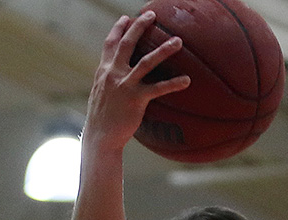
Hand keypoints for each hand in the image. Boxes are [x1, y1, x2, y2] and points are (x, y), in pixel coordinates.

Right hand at [84, 12, 189, 151]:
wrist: (101, 136)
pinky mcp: (135, 100)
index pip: (110, 44)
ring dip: (163, 49)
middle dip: (139, 26)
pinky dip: (173, 84)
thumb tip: (117, 76)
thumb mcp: (100, 94)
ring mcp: (124, 85)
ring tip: (178, 40)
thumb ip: (108, 81)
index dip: (118, 29)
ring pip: (146, 61)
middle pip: (127, 43)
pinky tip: (187, 80)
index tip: (126, 18)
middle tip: (152, 14)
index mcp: (104, 71)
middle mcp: (113, 73)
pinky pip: (158, 89)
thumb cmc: (102, 118)